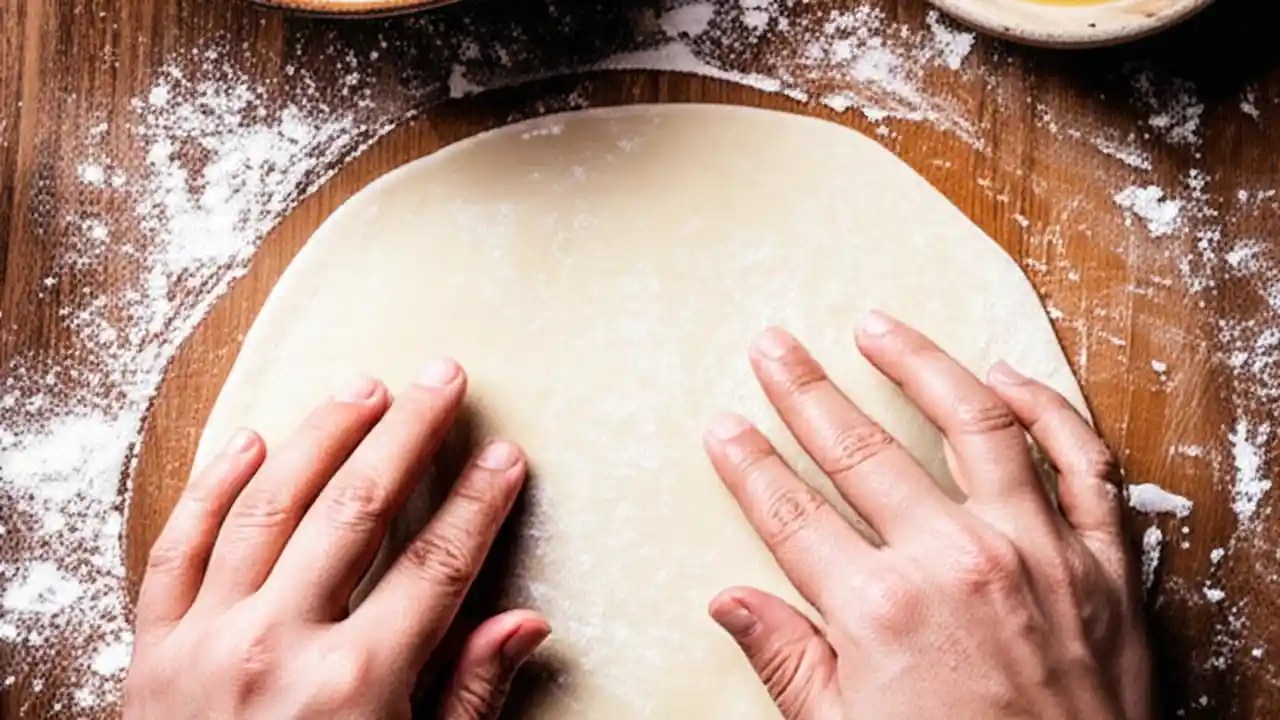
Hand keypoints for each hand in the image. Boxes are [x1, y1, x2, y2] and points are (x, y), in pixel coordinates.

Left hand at [125, 359, 546, 719]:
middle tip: (442, 378)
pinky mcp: (151, 650)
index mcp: (356, 687)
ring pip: (270, 505)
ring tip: (363, 388)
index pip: (438, 563)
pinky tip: (251, 439)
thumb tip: (523, 625)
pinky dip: (213, 484)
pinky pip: (179, 545)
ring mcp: (207, 643)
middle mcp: (279, 649)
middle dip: (410, 433)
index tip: (504, 454)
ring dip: (322, 435)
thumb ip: (466, 696)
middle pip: (359, 509)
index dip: (479, 501)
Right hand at [703, 313, 1150, 719]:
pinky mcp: (1103, 563)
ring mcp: (1035, 553)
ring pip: (973, 424)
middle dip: (804, 391)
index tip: (724, 425)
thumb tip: (727, 602)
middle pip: (859, 453)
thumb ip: (787, 660)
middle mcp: (954, 564)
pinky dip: (1046, 408)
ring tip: (876, 326)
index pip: (790, 513)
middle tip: (773, 345)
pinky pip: (1080, 461)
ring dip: (918, 365)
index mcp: (879, 612)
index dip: (748, 464)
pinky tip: (1004, 375)